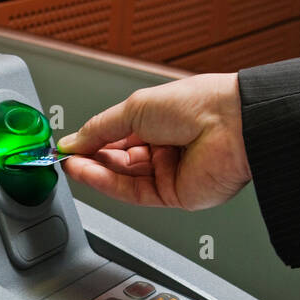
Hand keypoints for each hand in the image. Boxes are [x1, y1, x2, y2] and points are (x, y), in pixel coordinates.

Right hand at [57, 73, 251, 210]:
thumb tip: (73, 141)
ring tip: (72, 164)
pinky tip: (87, 173)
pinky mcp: (174, 195)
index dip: (92, 141)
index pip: (118, 137)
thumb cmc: (198, 104)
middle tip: (66, 157)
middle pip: (118, 160)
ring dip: (94, 171)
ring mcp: (170, 173)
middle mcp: (166, 149)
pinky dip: (107, 184)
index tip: (68, 144)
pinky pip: (133, 192)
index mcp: (161, 122)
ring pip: (123, 178)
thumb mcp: (135, 107)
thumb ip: (100, 129)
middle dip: (91, 158)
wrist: (232, 124)